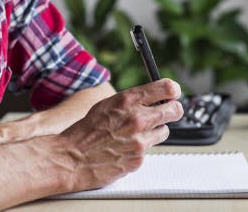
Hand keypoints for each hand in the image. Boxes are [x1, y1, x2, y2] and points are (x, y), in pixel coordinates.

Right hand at [60, 78, 182, 190]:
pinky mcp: (139, 158)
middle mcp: (137, 119)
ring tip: (137, 133)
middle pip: (175, 110)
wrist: (72, 157)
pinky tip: (125, 147)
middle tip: (168, 111)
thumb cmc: (86, 130)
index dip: (172, 90)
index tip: (172, 92)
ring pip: (164, 131)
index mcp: (128, 100)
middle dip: (173, 110)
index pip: (166, 88)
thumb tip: (150, 96)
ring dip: (155, 131)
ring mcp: (140, 140)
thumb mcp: (107, 104)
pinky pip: (149, 150)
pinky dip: (140, 148)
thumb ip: (131, 100)